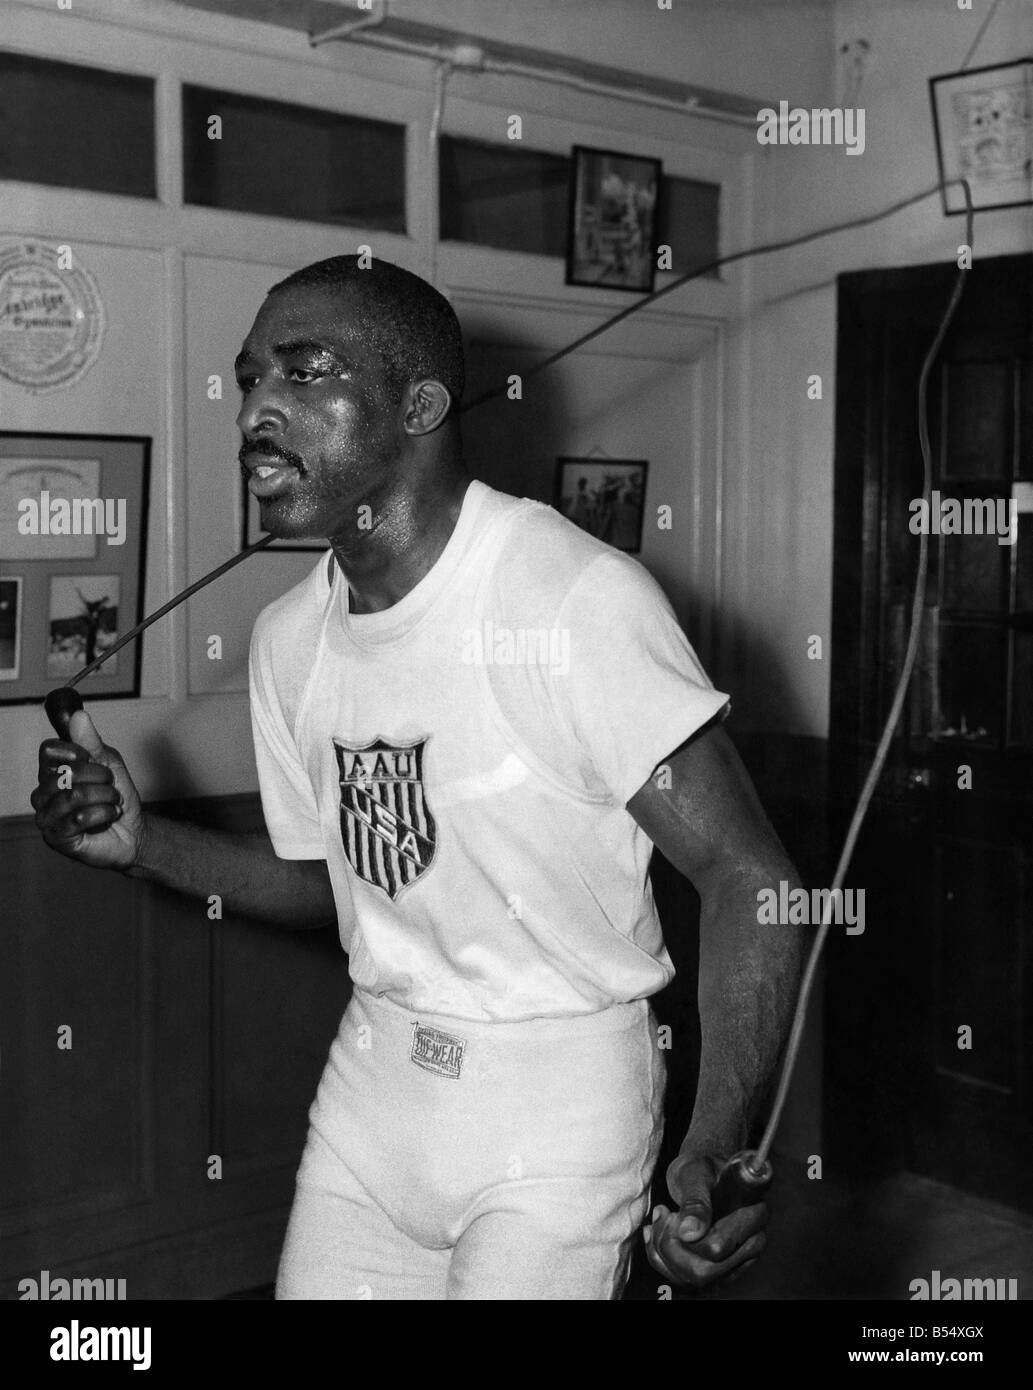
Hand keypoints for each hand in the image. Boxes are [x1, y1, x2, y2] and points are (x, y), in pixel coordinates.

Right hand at [31, 709, 145, 870]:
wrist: (134, 831)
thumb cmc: (117, 797)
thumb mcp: (109, 763)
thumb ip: (92, 742)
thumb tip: (78, 716)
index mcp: (52, 772)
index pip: (48, 750)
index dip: (75, 752)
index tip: (91, 759)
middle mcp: (43, 794)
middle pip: (65, 773)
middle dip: (99, 777)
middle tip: (110, 785)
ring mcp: (47, 817)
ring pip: (73, 796)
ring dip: (105, 796)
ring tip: (113, 801)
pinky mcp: (57, 838)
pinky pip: (79, 818)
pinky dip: (103, 814)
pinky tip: (108, 817)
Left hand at [642, 1152, 767, 1289]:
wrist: (703, 1175)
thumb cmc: (704, 1169)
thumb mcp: (697, 1175)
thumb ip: (695, 1202)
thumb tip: (689, 1233)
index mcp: (755, 1217)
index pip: (719, 1247)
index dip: (689, 1235)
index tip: (673, 1212)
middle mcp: (751, 1245)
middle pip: (705, 1271)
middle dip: (672, 1246)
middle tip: (664, 1214)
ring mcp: (735, 1262)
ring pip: (692, 1278)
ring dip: (664, 1250)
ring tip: (661, 1218)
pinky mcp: (718, 1271)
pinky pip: (682, 1279)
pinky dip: (660, 1257)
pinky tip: (655, 1232)